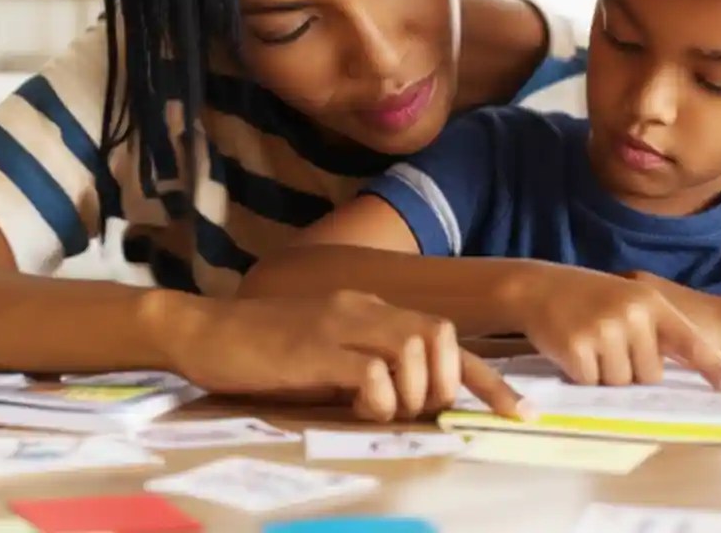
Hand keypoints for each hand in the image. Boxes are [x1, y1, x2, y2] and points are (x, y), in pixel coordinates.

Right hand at [163, 291, 526, 422]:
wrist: (203, 331)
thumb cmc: (262, 350)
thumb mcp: (326, 355)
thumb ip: (367, 367)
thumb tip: (409, 403)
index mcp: (370, 310)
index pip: (445, 336)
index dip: (485, 377)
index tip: (517, 411)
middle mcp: (364, 309)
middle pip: (440, 334)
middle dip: (444, 383)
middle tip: (416, 413)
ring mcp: (339, 324)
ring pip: (413, 349)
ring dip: (411, 392)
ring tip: (379, 410)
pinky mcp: (314, 347)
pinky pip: (370, 371)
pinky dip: (377, 397)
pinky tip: (355, 407)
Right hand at [511, 266, 720, 390]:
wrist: (536, 287)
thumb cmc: (586, 297)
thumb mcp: (626, 300)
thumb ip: (654, 329)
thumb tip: (682, 371)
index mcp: (650, 303)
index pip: (689, 340)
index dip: (713, 368)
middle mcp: (631, 316)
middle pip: (650, 375)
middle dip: (632, 370)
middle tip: (608, 344)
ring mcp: (603, 331)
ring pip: (620, 383)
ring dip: (605, 374)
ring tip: (588, 344)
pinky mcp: (576, 348)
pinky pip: (591, 383)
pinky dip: (581, 375)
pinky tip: (571, 350)